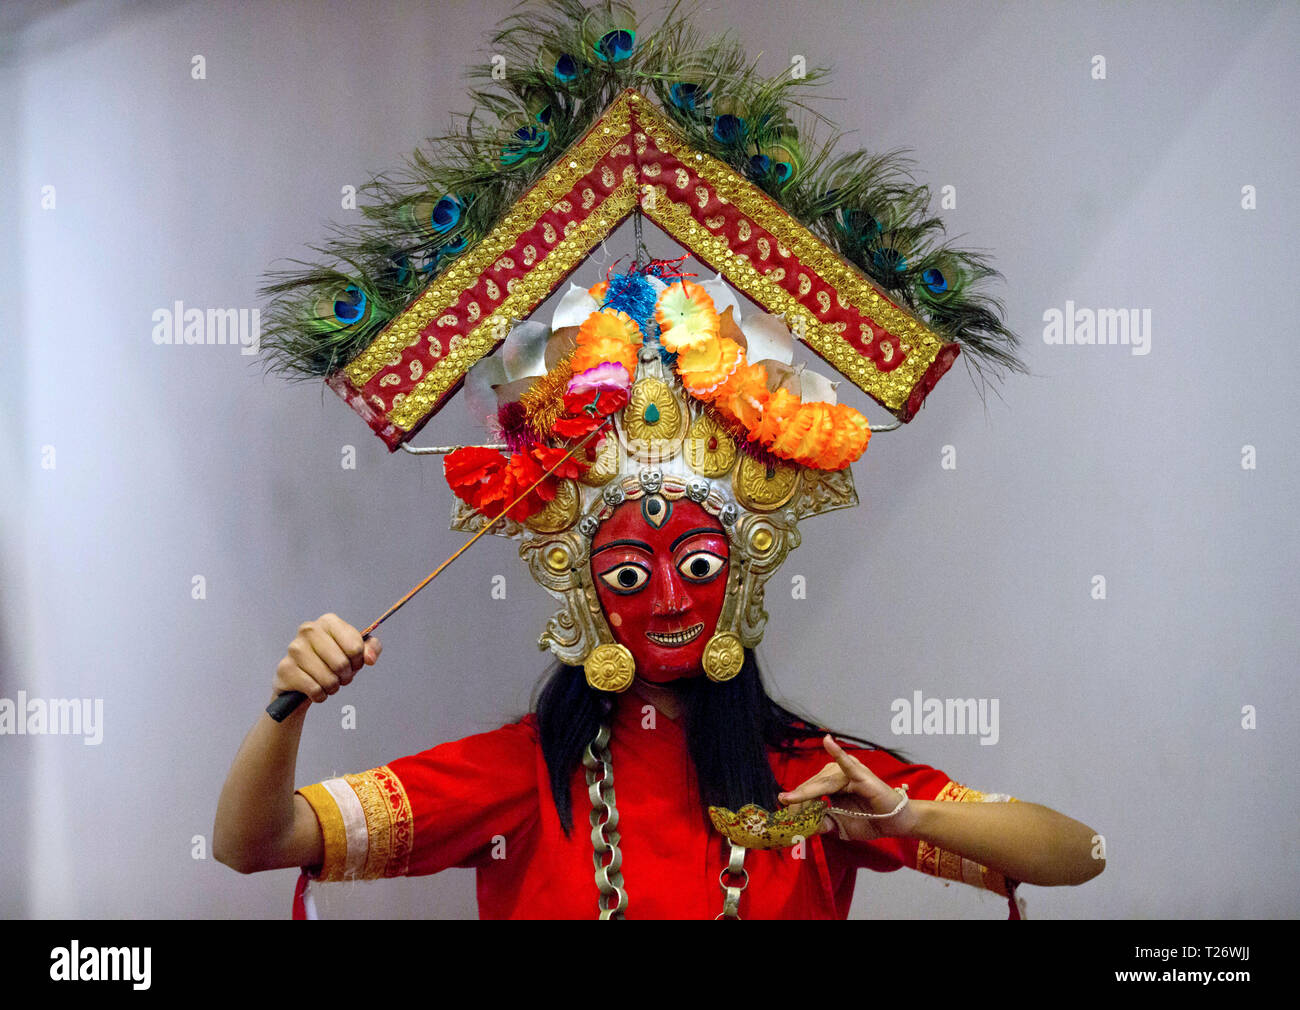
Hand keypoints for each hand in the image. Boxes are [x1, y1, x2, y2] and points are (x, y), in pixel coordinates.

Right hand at [271, 613, 380, 705]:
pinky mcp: (285, 668)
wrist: (300, 681)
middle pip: (341, 663)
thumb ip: (371, 649)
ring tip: (328, 683)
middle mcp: (309, 630)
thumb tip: (370, 658)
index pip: (355, 647)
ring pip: (328, 678)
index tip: (353, 663)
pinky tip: (316, 690)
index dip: (359, 661)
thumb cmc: (331, 663)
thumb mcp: (355, 654)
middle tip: (341, 677)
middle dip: (346, 676)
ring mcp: (294, 648)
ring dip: (333, 687)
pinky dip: (320, 695)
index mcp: (328, 621)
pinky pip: (314, 690)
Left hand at [778, 735, 918, 841]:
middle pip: (812, 786)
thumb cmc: (868, 820)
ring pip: (822, 782)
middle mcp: (837, 774)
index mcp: (831, 784)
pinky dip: (837, 752)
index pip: (809, 791)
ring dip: (807, 792)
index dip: (796, 802)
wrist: (893, 824)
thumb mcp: (839, 825)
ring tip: (791, 800)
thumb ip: (822, 823)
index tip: (785, 815)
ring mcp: (848, 772)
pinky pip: (846, 763)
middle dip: (799, 800)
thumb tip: (802, 826)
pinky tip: (827, 740)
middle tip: (786, 812)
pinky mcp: (860, 774)